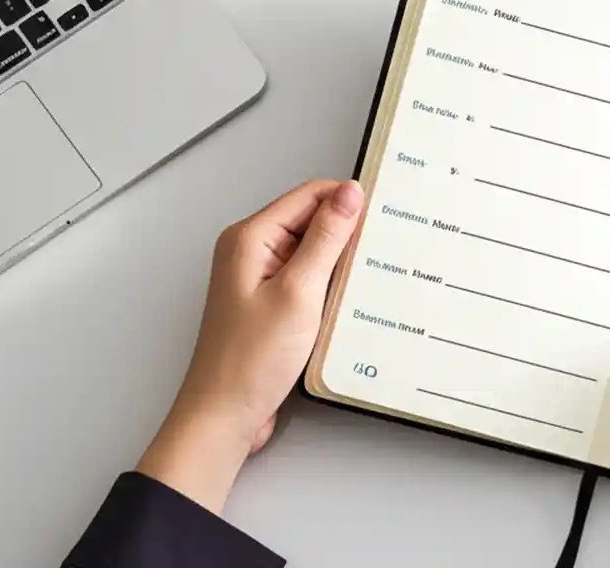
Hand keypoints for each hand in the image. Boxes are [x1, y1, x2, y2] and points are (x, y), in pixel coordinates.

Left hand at [137, 180, 364, 512]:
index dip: (347, 200)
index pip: (308, 195)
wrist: (225, 415)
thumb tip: (348, 194)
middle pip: (311, 221)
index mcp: (250, 238)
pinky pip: (309, 280)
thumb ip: (326, 238)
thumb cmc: (249, 361)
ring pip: (313, 252)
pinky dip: (330, 286)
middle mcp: (251, 252)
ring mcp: (261, 279)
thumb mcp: (299, 291)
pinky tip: (349, 301)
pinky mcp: (272, 304)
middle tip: (381, 248)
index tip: (384, 209)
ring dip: (341, 263)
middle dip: (347, 233)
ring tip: (368, 277)